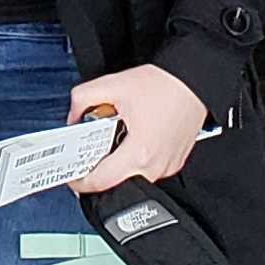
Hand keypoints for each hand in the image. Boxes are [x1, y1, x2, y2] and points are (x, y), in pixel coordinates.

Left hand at [64, 65, 209, 190]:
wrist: (194, 81)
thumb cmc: (164, 85)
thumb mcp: (112, 84)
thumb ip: (82, 99)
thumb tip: (73, 118)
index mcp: (139, 152)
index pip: (100, 182)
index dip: (79, 182)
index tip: (71, 176)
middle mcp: (155, 166)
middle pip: (115, 183)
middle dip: (97, 170)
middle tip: (87, 155)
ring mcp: (167, 167)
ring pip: (131, 178)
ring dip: (116, 165)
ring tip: (110, 143)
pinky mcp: (174, 163)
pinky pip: (147, 170)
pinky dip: (134, 160)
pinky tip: (130, 140)